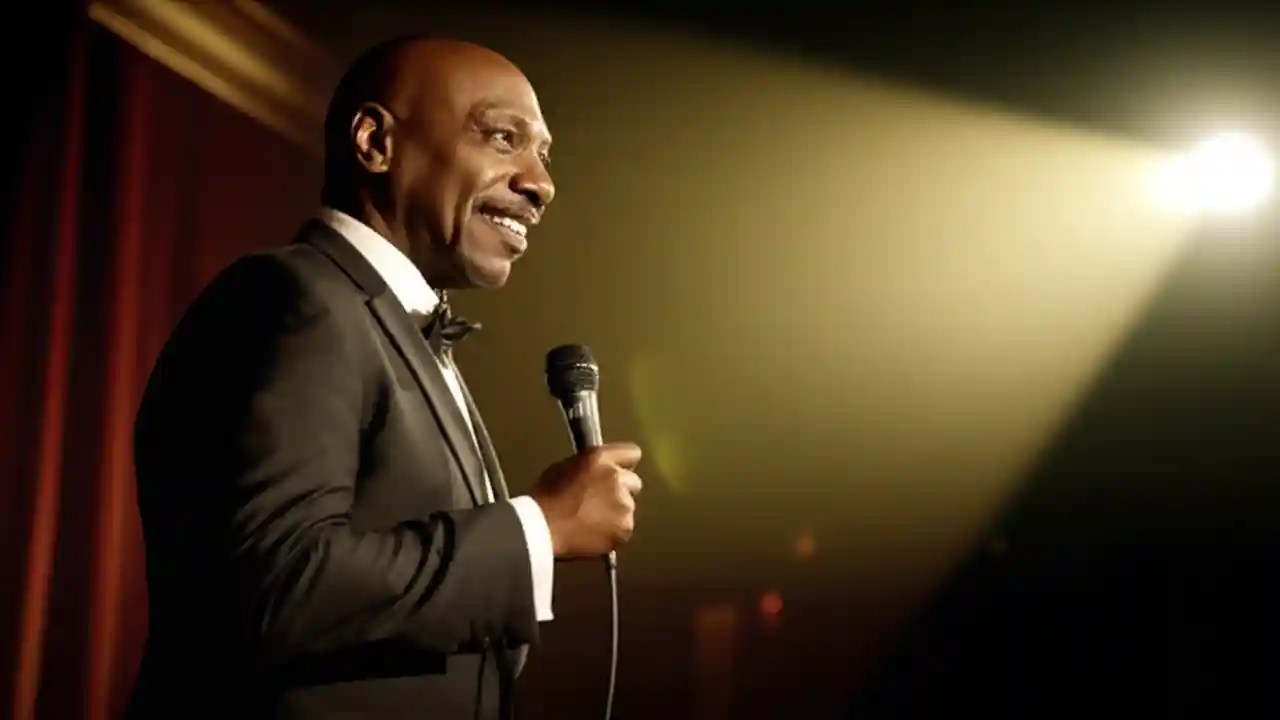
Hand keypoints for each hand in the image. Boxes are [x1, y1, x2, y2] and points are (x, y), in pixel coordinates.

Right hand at [531, 442, 642, 558]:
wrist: (543, 528)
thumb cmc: (546, 499)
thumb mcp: (563, 467)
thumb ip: (589, 466)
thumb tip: (597, 471)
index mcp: (600, 458)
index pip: (631, 452)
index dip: (626, 463)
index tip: (622, 470)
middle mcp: (616, 478)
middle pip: (634, 482)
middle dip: (622, 490)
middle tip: (601, 501)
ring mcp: (623, 504)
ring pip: (628, 507)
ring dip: (616, 512)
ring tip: (592, 521)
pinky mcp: (625, 528)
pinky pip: (624, 529)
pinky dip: (614, 532)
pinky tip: (594, 533)